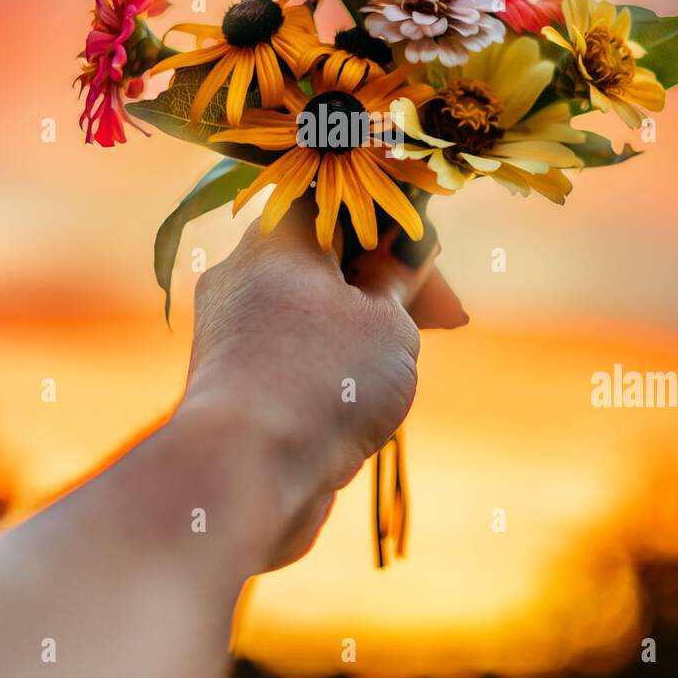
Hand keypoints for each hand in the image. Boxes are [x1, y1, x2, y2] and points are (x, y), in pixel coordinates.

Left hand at [179, 199, 461, 569]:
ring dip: (364, 327)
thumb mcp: (389, 320)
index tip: (432, 263)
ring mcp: (231, 330)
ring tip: (405, 364)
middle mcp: (243, 273)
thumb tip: (402, 255)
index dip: (398, 227)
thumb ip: (401, 279)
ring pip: (311, 309)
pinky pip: (291, 353)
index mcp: (277, 238)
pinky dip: (332, 364)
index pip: (342, 203)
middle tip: (446, 317)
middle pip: (327, 257)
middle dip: (390, 283)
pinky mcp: (232, 382)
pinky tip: (364, 398)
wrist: (243, 474)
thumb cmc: (325, 381)